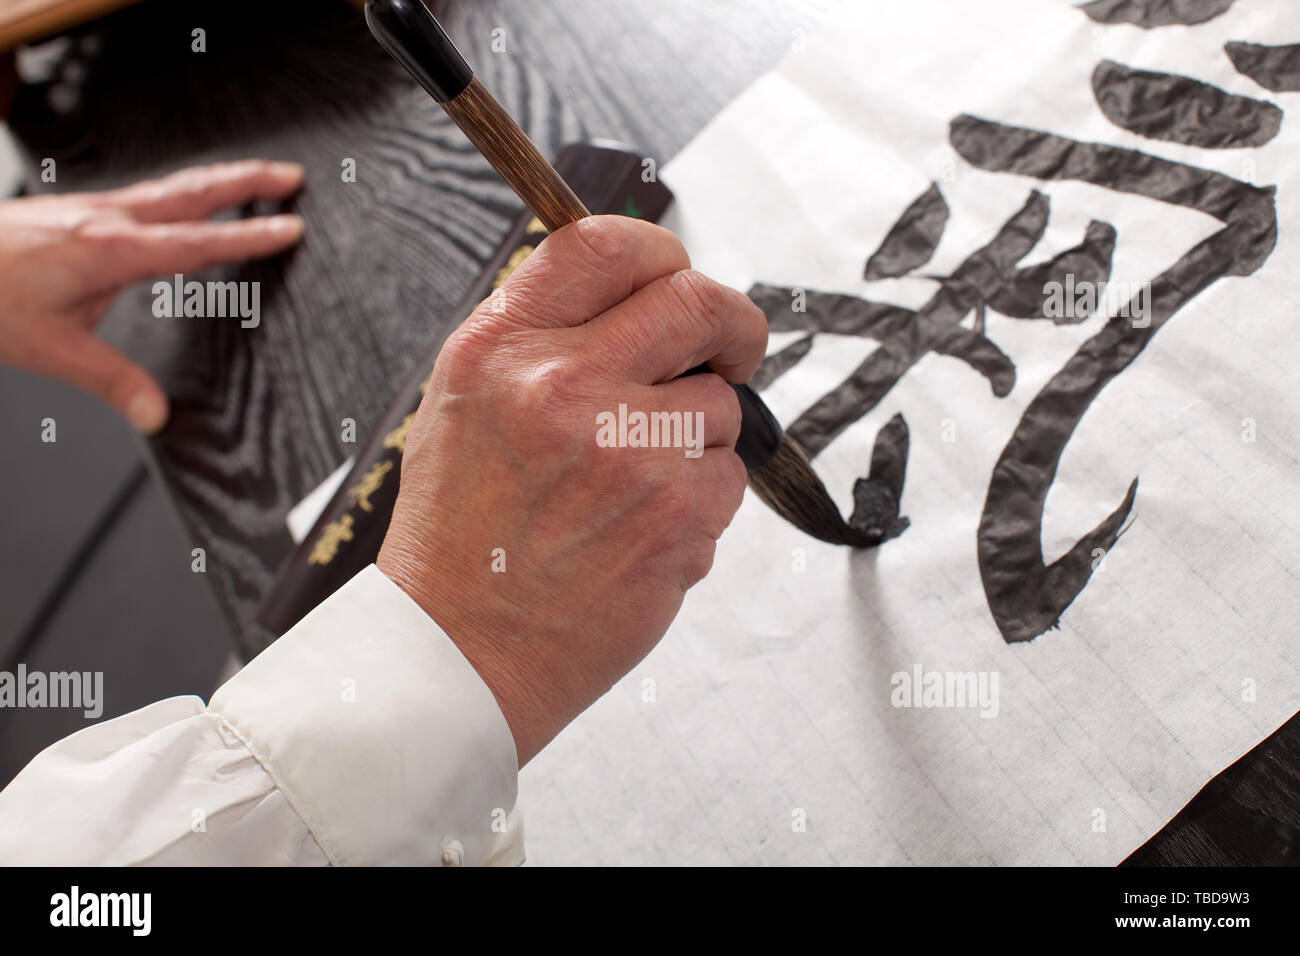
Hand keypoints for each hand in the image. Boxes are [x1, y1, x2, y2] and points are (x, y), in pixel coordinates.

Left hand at [0, 160, 305, 431]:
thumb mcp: (50, 348)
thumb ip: (110, 380)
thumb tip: (155, 413)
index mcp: (112, 250)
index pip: (197, 242)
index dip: (247, 238)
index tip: (289, 229)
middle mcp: (107, 219)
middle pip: (193, 192)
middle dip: (248, 181)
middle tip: (291, 176)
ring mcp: (92, 209)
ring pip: (171, 186)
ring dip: (219, 181)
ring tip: (254, 179)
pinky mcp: (77, 210)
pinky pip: (147, 193)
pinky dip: (183, 192)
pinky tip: (182, 204)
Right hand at [377, 215, 767, 764]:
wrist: (460, 649)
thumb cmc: (460, 531)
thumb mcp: (463, 401)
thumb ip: (541, 335)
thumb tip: (636, 292)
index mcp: (504, 348)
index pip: (609, 245)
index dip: (663, 252)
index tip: (678, 278)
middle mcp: (566, 386)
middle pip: (699, 302)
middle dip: (731, 324)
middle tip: (731, 347)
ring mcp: (630, 452)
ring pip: (722, 403)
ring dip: (699, 433)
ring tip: (632, 483)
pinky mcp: (677, 517)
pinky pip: (727, 476)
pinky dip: (700, 498)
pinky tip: (640, 528)